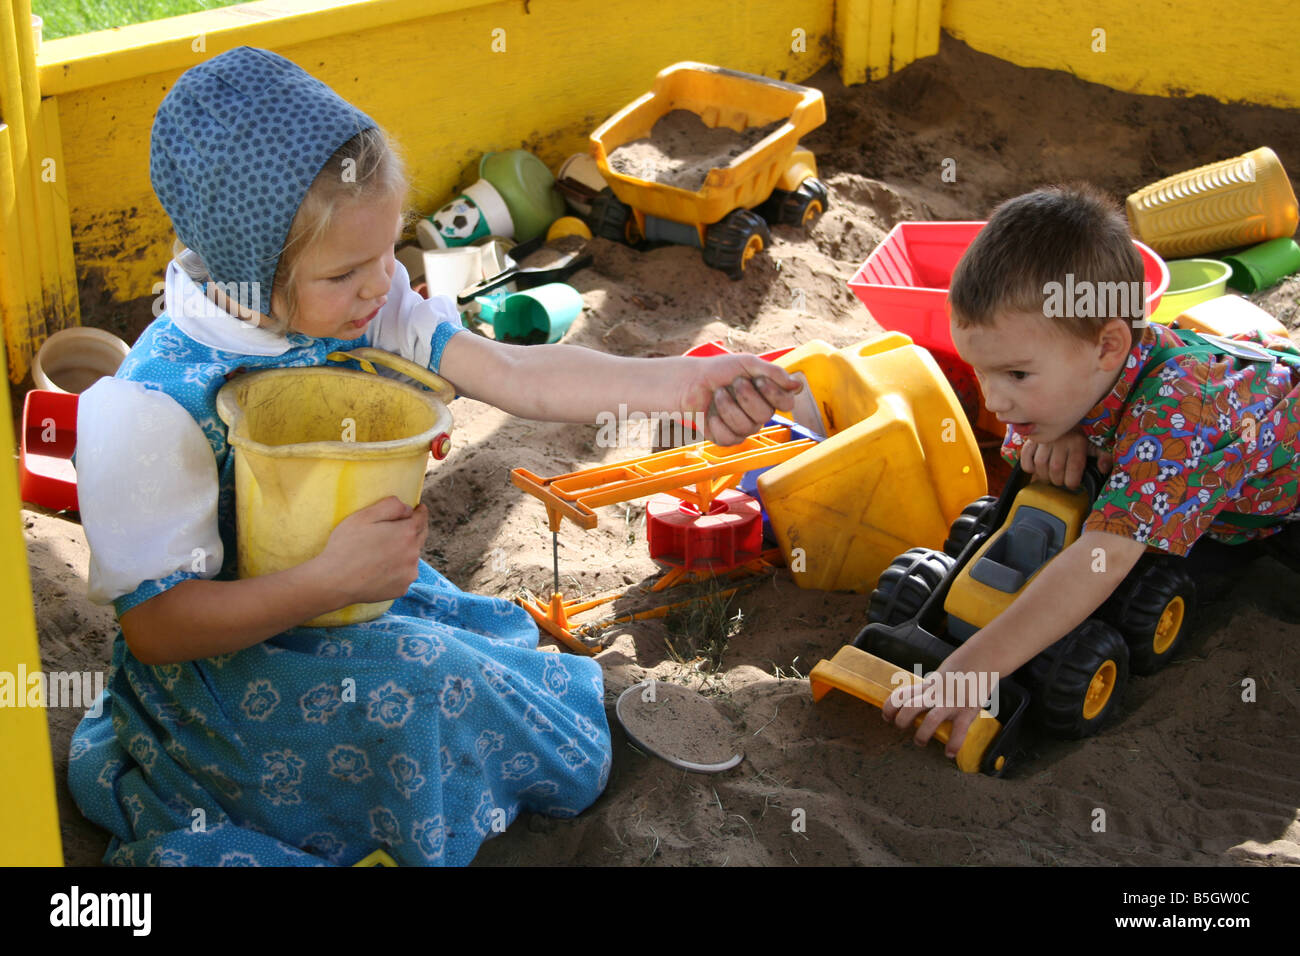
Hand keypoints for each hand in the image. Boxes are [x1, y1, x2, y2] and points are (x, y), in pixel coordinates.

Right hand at [313, 496, 428, 604]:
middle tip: (404, 527)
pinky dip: (398, 570)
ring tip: (385, 552)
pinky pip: (404, 574)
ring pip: (412, 557)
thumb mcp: (364, 516)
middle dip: (415, 530)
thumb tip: (408, 509)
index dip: (420, 511)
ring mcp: (409, 573)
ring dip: (405, 551)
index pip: (421, 518)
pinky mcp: (402, 588)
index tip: (419, 508)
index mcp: (406, 532)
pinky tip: (381, 569)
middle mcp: (413, 553)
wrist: (334, 582)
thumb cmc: (345, 545)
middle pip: (420, 537)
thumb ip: (391, 506)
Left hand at [682, 355, 802, 445]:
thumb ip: (773, 372)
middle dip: (747, 396)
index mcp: (768, 396)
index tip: (758, 380)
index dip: (774, 393)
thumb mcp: (747, 363)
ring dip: (728, 407)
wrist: (689, 382)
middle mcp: (759, 414)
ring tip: (718, 394)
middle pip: (766, 415)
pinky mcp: (726, 438)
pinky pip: (729, 438)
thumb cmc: (718, 371)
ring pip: (747, 427)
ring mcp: (743, 427)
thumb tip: (797, 385)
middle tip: (734, 383)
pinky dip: (717, 422)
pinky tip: (709, 413)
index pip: (787, 403)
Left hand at [881, 668, 990, 758]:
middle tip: (901, 728)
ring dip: (921, 735)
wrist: (983, 657)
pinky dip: (953, 744)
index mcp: (928, 685)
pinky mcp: (968, 710)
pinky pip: (959, 731)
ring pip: (930, 720)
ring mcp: (952, 702)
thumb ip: (931, 689)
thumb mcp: (940, 676)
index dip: (889, 707)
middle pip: (910, 707)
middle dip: (901, 721)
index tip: (886, 717)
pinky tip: (949, 753)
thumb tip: (922, 701)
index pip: (902, 694)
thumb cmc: (961, 668)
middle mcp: (937, 694)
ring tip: (920, 741)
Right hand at [1021, 429, 1111, 487]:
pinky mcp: (1031, 440)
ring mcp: (1044, 440)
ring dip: (1044, 476)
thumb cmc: (1078, 435)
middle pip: (1056, 469)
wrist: (1061, 415)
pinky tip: (1035, 468)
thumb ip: (1103, 457)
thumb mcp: (1094, 444)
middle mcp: (1060, 440)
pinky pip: (1025, 456)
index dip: (1073, 481)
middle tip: (1060, 481)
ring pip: (1040, 465)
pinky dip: (1028, 466)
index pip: (1074, 467)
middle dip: (1058, 481)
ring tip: (1049, 476)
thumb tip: (1104, 469)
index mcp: (1077, 442)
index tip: (1073, 484)